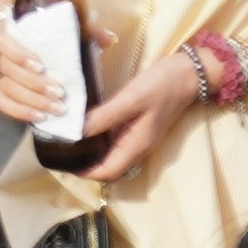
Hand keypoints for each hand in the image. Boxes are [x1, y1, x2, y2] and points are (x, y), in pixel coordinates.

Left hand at [54, 53, 201, 180]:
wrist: (187, 75)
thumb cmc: (160, 87)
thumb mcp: (131, 99)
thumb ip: (105, 116)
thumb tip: (78, 132)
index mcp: (137, 146)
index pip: (109, 171)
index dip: (86, 172)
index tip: (63, 164)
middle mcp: (137, 146)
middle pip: (109, 165)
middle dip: (86, 164)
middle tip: (60, 150)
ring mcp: (138, 136)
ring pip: (111, 153)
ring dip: (92, 151)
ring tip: (67, 139)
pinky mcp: (136, 125)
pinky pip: (115, 138)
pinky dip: (99, 137)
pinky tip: (84, 125)